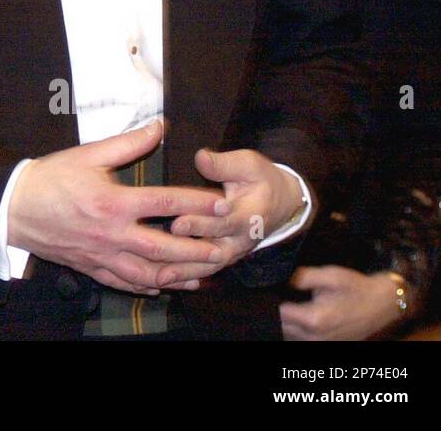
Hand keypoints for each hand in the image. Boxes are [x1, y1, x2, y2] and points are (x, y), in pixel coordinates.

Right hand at [8, 120, 228, 295]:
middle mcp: (113, 234)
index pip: (166, 203)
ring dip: (179, 276)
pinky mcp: (91, 267)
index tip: (221, 203)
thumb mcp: (88, 154)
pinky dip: (147, 286)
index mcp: (114, 202)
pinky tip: (164, 285)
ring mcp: (102, 255)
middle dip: (198, 250)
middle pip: (165, 248)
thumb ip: (127, 143)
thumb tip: (158, 127)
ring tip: (203, 275)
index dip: (197, 203)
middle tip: (224, 249)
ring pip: (149, 273)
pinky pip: (124, 283)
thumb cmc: (51, 177)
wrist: (15, 207)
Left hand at [156, 148, 305, 285]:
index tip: (177, 223)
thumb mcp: (248, 164)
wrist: (282, 203)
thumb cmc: (260, 178)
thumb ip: (224, 164)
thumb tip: (200, 157)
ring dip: (184, 273)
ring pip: (207, 267)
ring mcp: (232, 252)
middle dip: (188, 252)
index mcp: (247, 216)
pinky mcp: (223, 257)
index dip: (201, 224)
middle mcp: (240, 240)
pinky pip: (205, 271)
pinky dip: (186, 278)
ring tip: (158, 279)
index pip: (222, 223)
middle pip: (213, 250)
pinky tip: (164, 283)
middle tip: (162, 251)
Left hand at [280, 266, 404, 340]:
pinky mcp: (325, 346)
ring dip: (284, 320)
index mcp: (314, 319)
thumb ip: (302, 277)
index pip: (277, 313)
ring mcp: (320, 344)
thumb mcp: (330, 275)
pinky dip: (294, 328)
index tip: (267, 286)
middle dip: (275, 309)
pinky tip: (297, 313)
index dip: (269, 298)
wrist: (383, 305)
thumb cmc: (356, 288)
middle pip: (280, 326)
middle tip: (274, 292)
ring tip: (286, 302)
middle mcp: (314, 337)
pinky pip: (299, 339)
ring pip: (288, 335)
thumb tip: (280, 277)